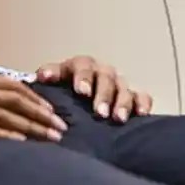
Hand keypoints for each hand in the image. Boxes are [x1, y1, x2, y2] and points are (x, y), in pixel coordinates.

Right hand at [0, 71, 67, 180]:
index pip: (9, 84)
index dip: (34, 97)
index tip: (51, 111)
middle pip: (13, 99)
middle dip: (42, 113)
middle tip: (61, 127)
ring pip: (4, 116)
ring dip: (32, 127)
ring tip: (51, 139)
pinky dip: (7, 136)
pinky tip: (22, 144)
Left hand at [35, 55, 152, 122]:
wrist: (73, 102)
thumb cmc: (61, 91)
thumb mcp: (50, 81)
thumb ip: (47, 76)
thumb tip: (41, 77)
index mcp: (80, 66)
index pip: (83, 66)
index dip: (83, 78)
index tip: (81, 92)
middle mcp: (101, 72)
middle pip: (106, 78)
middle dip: (103, 95)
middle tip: (99, 111)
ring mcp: (118, 85)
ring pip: (124, 89)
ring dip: (121, 103)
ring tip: (117, 118)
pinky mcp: (132, 98)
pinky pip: (142, 97)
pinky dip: (143, 104)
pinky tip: (140, 115)